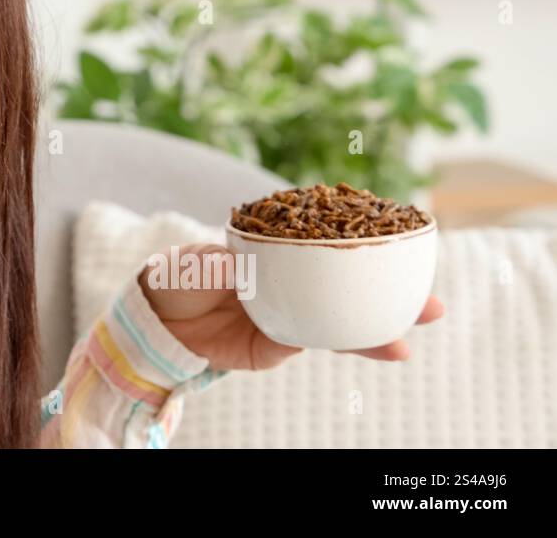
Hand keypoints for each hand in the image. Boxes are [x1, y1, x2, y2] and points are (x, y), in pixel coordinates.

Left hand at [137, 243, 445, 370]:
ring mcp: (293, 311)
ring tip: (412, 334)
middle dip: (392, 290)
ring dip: (379, 327)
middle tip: (432, 301)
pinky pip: (316, 341)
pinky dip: (346, 345)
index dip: (366, 238)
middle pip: (350, 282)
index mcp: (280, 247)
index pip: (328, 238)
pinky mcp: (280, 343)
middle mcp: (295, 279)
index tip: (407, 237)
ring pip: (344, 318)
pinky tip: (377, 349)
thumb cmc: (179, 276)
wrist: (155, 320)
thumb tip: (242, 272)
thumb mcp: (197, 262)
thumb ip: (221, 266)